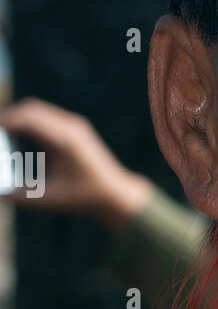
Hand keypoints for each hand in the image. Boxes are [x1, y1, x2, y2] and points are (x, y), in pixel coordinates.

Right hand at [0, 98, 153, 228]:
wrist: (116, 194)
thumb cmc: (85, 197)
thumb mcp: (51, 199)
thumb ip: (22, 197)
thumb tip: (1, 195)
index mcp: (64, 140)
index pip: (28, 119)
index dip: (6, 121)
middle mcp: (70, 127)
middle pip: (31, 109)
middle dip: (9, 118)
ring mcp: (74, 126)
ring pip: (38, 112)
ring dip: (19, 119)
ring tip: (3, 134)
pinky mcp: (75, 130)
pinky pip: (47, 118)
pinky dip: (31, 123)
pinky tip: (19, 136)